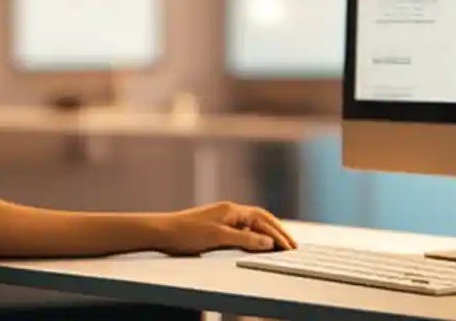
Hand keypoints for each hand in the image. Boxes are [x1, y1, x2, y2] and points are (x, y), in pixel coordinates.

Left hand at [156, 201, 297, 255]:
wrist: (163, 232)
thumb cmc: (188, 232)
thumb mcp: (219, 237)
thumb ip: (245, 238)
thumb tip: (268, 242)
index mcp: (232, 210)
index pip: (262, 219)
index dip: (278, 232)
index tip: (290, 245)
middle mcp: (230, 212)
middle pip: (260, 219)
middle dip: (277, 231)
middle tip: (292, 246)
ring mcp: (223, 219)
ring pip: (252, 224)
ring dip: (267, 234)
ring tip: (280, 246)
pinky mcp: (216, 227)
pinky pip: (242, 230)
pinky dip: (254, 237)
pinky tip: (257, 245)